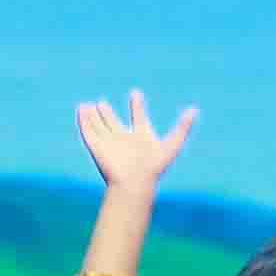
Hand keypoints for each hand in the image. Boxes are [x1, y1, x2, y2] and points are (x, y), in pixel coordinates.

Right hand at [71, 91, 194, 190]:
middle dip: (107, 113)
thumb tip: (195, 110)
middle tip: (101, 102)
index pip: (139, 117)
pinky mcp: (97, 147)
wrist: (135, 182)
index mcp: (142, 136)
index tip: (135, 93)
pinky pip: (88, 132)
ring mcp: (110, 143)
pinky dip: (83, 121)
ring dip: (93, 115)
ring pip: (99, 125)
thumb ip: (183, 127)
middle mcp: (124, 138)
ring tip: (86, 105)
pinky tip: (80, 110)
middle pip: (113, 122)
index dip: (137, 105)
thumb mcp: (173, 144)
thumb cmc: (154, 166)